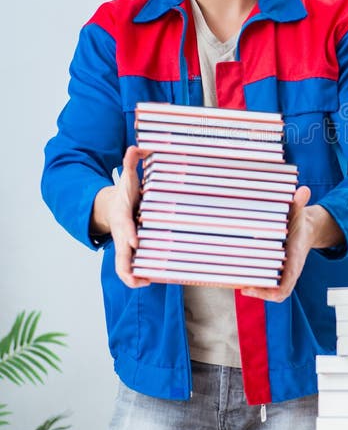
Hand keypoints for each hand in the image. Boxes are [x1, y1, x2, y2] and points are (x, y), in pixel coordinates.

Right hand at [92, 146, 149, 288]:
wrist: (112, 208)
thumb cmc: (124, 195)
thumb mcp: (127, 179)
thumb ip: (130, 164)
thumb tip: (135, 147)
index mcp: (121, 217)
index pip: (124, 227)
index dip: (129, 235)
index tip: (136, 241)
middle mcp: (121, 235)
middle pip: (121, 255)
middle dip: (128, 268)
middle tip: (140, 277)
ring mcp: (124, 246)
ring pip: (124, 268)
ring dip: (134, 277)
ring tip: (148, 282)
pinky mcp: (130, 253)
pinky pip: (131, 269)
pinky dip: (138, 276)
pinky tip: (152, 279)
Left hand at [240, 186, 343, 302]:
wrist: (307, 230)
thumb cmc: (299, 223)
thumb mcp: (299, 212)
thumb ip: (299, 203)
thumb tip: (304, 190)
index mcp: (296, 260)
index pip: (287, 284)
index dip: (270, 291)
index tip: (252, 287)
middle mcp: (291, 271)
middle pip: (278, 293)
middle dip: (260, 293)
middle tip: (242, 286)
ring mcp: (284, 273)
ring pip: (272, 291)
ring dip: (256, 290)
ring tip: (238, 282)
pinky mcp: (278, 271)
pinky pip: (268, 284)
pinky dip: (256, 284)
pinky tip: (242, 278)